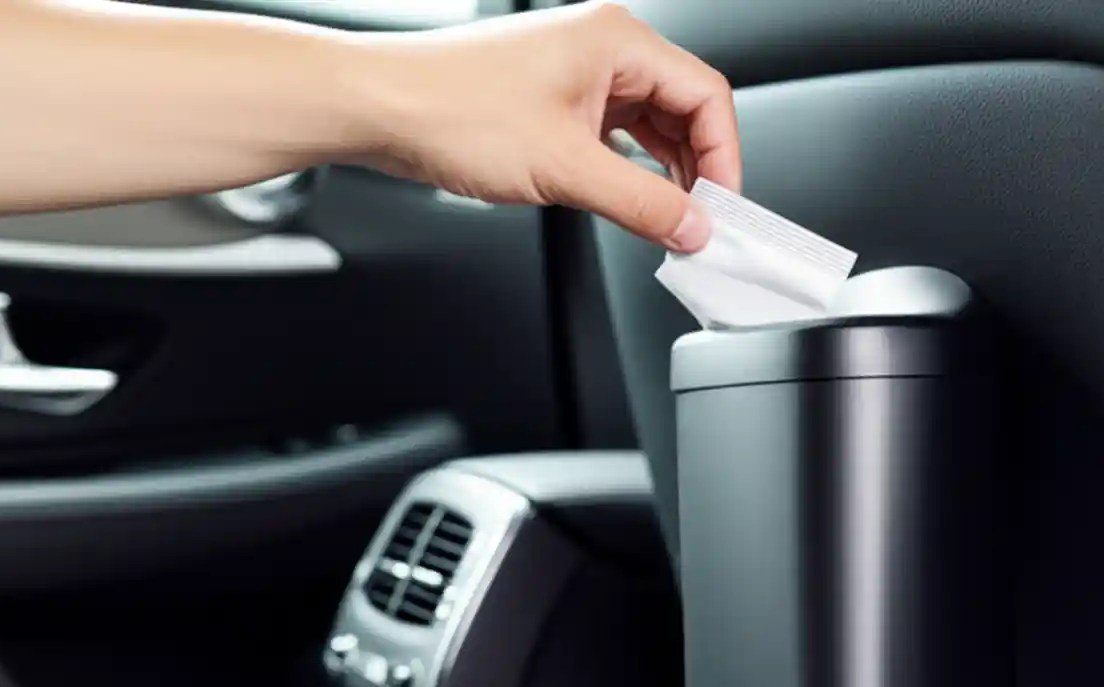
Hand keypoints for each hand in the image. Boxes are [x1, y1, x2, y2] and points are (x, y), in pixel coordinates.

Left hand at [344, 1, 740, 250]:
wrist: (378, 107)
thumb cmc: (451, 109)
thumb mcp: (564, 168)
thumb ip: (641, 203)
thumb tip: (692, 227)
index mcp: (617, 41)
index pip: (706, 95)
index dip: (725, 156)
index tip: (722, 207)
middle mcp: (602, 49)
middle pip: (683, 108)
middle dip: (697, 168)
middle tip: (700, 222)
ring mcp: (577, 74)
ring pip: (649, 124)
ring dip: (663, 173)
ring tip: (667, 220)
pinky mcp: (554, 99)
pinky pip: (614, 134)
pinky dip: (629, 170)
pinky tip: (630, 202)